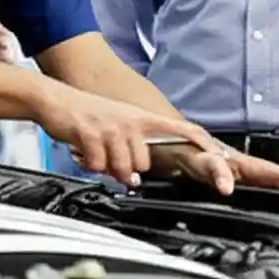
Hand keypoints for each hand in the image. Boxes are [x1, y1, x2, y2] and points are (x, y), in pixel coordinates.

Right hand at [34, 81, 220, 186]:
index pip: (181, 129)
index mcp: (141, 119)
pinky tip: (84, 153)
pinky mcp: (92, 133)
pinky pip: (99, 166)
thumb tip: (135, 177)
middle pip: (144, 164)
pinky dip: (90, 165)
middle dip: (127, 169)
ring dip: (107, 168)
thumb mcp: (118, 127)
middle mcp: (130, 121)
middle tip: (110, 157)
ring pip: (123, 167)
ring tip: (96, 154)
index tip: (221, 158)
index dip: (202, 144)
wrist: (56, 101)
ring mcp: (112, 127)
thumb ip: (133, 149)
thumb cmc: (87, 116)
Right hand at [153, 144, 278, 201]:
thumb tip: (261, 203)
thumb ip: (239, 188)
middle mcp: (238, 162)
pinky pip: (209, 166)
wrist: (160, 140)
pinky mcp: (195, 158)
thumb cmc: (192, 160)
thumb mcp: (219, 178)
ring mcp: (218, 159)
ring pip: (246, 168)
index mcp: (247, 171)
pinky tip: (226, 185)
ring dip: (274, 179)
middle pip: (276, 174)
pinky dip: (219, 174)